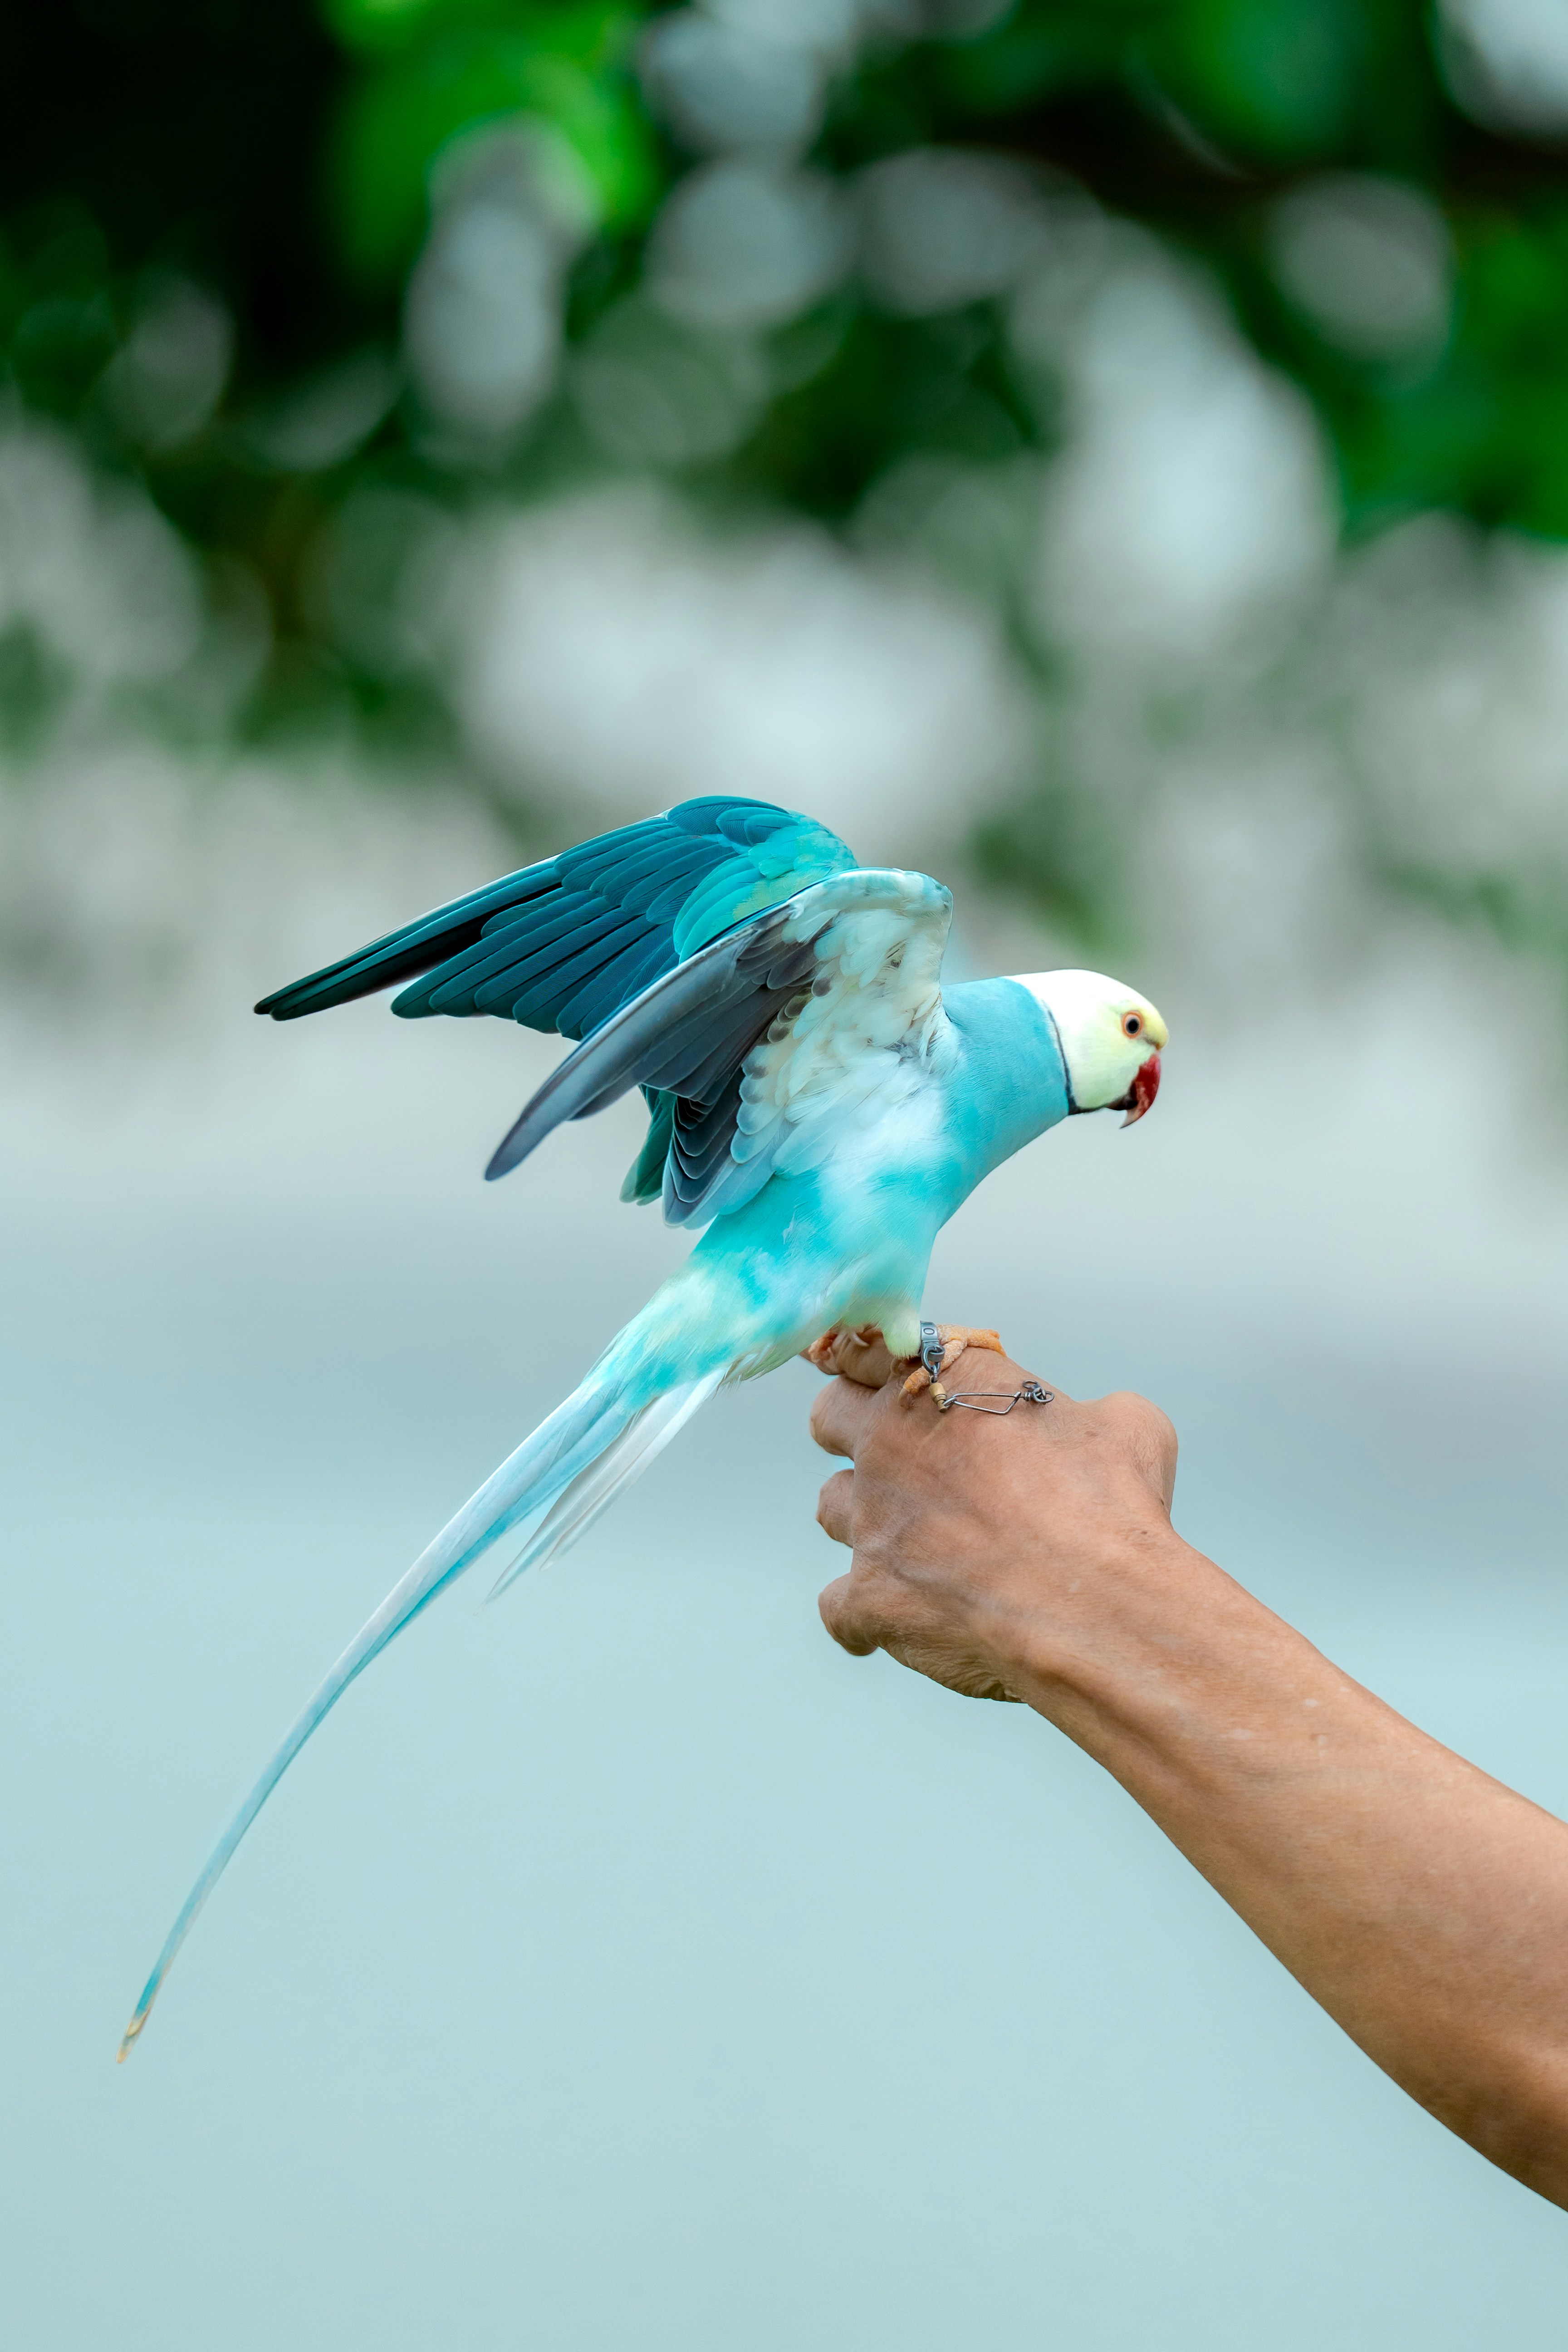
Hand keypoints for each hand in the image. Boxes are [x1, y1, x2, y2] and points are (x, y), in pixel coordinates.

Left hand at [809, 1328, 1178, 1707]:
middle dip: (850, 1434)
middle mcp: (892, 1439)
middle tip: (891, 1462)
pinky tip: (898, 1625)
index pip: (870, 1349)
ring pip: (832, 1506)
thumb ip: (1084, 1414)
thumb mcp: (1127, 1426)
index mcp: (951, 1382)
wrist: (1096, 1602)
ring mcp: (872, 1518)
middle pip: (828, 1416)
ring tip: (914, 1546)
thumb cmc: (1116, 1509)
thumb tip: (1090, 1428)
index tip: (878, 1386)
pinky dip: (863, 1617)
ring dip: (866, 1522)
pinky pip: (837, 1608)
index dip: (870, 1368)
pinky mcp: (868, 1595)